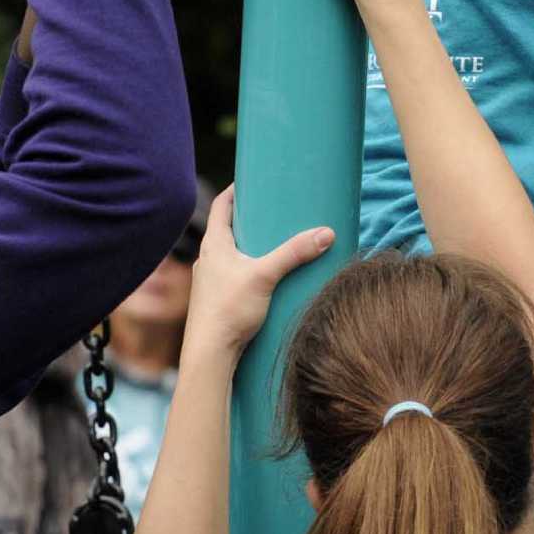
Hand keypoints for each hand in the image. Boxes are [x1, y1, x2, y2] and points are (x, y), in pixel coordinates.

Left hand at [184, 188, 334, 357]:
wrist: (209, 354)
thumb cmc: (229, 311)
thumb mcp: (266, 277)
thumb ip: (294, 254)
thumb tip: (326, 233)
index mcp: (214, 245)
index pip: (221, 206)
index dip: (235, 190)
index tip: (251, 180)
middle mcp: (207, 260)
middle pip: (226, 229)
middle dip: (247, 220)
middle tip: (271, 211)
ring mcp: (209, 282)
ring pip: (229, 255)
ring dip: (247, 247)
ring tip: (272, 244)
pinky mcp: (215, 301)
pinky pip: (232, 275)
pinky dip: (247, 269)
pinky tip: (263, 279)